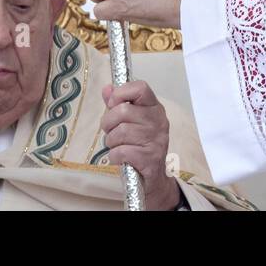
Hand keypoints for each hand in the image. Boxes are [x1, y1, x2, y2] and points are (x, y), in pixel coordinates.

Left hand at [100, 80, 179, 210]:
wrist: (153, 178)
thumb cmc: (140, 145)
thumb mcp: (130, 121)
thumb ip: (118, 104)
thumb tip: (107, 89)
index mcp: (154, 108)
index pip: (140, 88)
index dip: (121, 93)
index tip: (113, 103)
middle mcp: (158, 121)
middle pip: (123, 111)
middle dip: (108, 123)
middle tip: (111, 131)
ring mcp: (156, 140)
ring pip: (120, 132)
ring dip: (111, 141)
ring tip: (117, 145)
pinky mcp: (150, 158)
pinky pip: (121, 151)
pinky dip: (114, 156)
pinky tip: (120, 158)